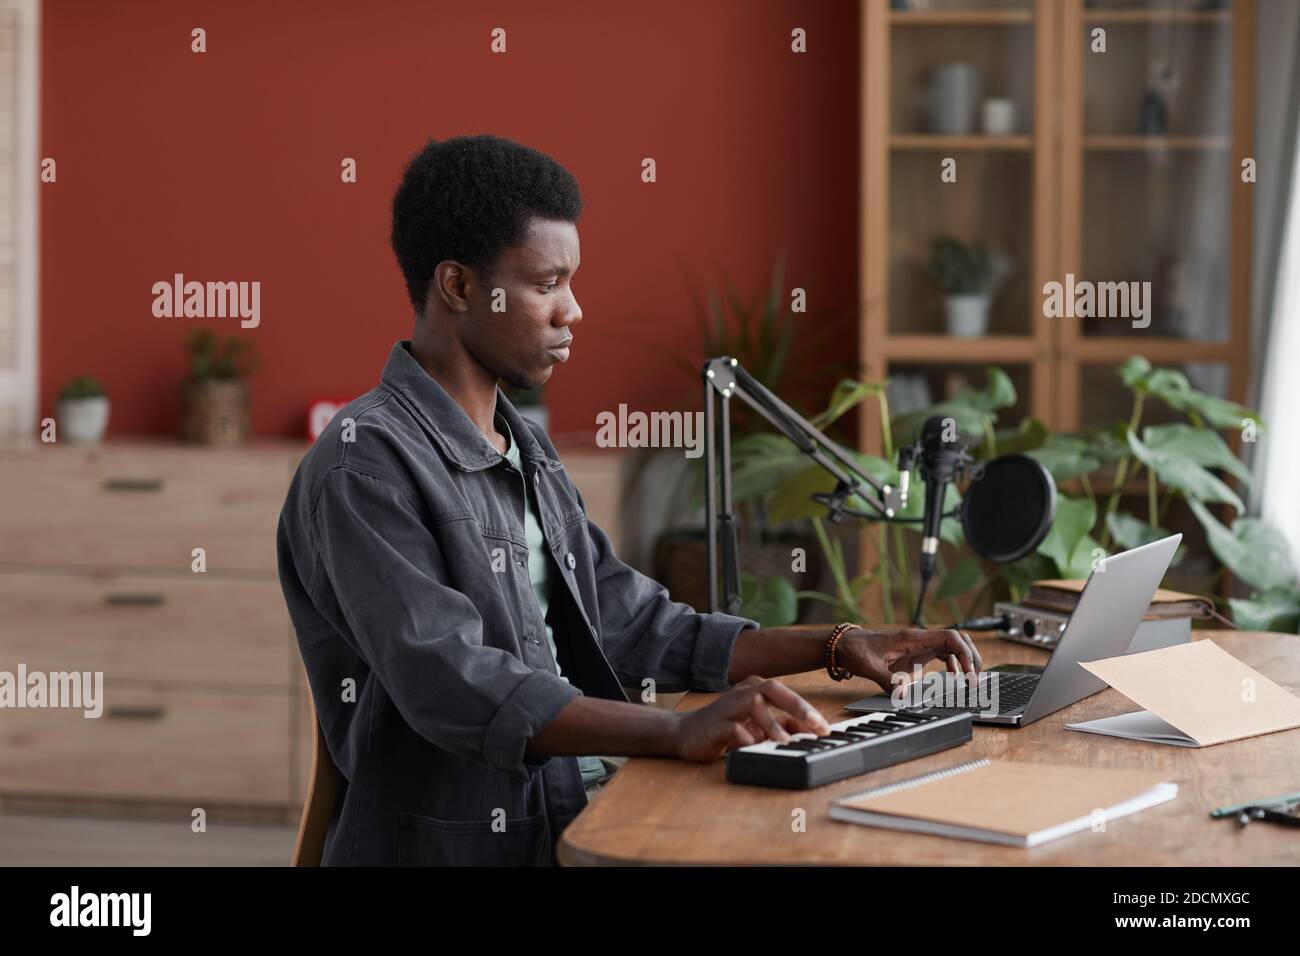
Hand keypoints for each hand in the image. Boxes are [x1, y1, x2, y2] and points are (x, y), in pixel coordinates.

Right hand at [674, 675, 830, 761]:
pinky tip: (756, 748)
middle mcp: (742, 692)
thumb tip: (811, 730)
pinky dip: (747, 738)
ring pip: (753, 704)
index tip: (825, 729)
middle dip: (797, 706)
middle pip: (772, 689)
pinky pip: (733, 728)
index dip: (808, 710)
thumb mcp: (758, 726)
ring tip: (786, 742)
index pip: (786, 694)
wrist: (684, 734)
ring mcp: (727, 707)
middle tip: (817, 726)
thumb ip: (783, 725)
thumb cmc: (725, 727)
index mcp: (755, 688)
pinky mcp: (715, 725)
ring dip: (772, 725)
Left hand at [836, 627, 981, 689]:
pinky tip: (955, 676)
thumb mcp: (869, 667)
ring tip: (970, 679)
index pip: (950, 637)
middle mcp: (920, 639)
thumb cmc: (856, 650)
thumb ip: (887, 681)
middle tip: (974, 679)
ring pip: (952, 645)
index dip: (965, 654)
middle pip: (957, 640)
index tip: (968, 675)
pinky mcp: (916, 652)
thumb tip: (903, 695)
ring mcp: (919, 645)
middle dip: (971, 657)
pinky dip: (954, 663)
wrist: (844, 645)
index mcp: (912, 638)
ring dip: (965, 659)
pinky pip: (943, 653)